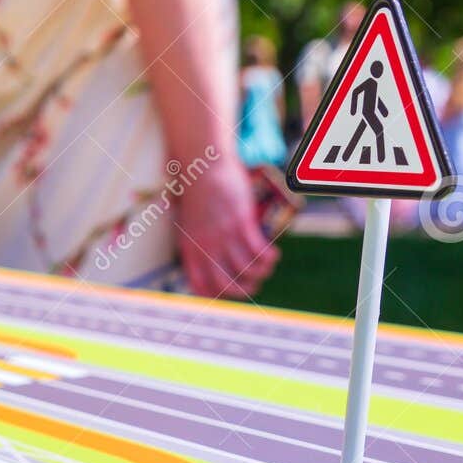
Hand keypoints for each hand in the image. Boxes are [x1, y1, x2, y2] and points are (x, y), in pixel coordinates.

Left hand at [175, 160, 278, 297]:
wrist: (204, 167)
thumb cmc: (198, 193)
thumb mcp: (189, 223)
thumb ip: (198, 241)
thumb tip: (213, 256)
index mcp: (189, 249)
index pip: (200, 285)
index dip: (217, 296)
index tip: (230, 293)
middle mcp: (205, 247)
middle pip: (226, 285)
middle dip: (244, 290)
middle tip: (255, 283)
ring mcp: (223, 236)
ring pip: (246, 270)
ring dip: (261, 273)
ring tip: (267, 266)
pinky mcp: (241, 223)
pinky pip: (258, 251)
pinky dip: (269, 258)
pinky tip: (273, 255)